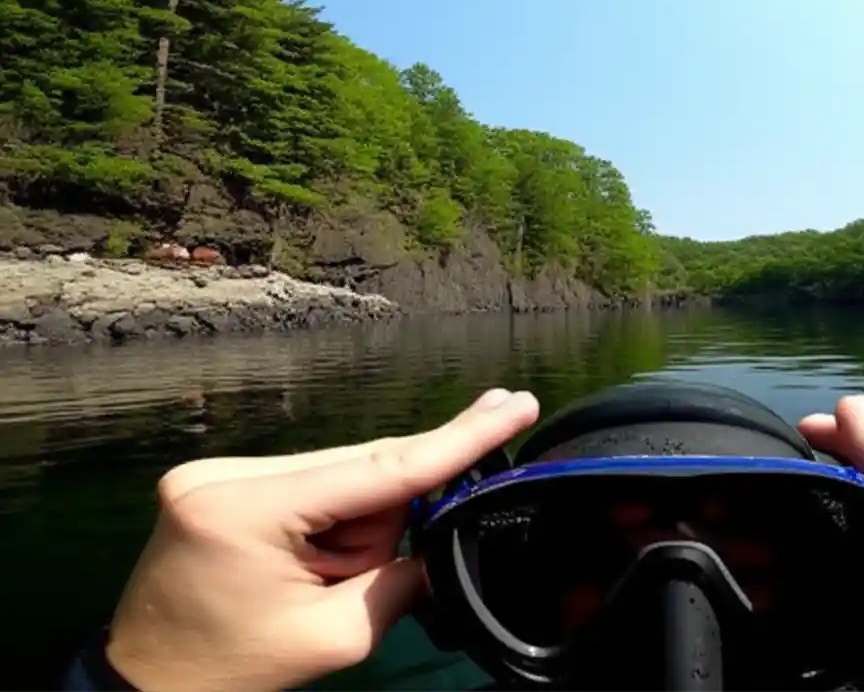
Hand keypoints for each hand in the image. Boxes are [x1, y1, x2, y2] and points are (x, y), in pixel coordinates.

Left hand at [105, 388, 539, 691]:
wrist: (146, 685)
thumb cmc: (237, 671)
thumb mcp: (334, 638)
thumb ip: (401, 582)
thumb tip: (447, 536)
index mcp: (246, 510)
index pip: (378, 470)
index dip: (456, 441)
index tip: (513, 404)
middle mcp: (224, 472)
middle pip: (359, 466)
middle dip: (390, 515)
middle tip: (358, 572)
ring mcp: (213, 471)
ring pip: (339, 474)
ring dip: (356, 524)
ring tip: (318, 582)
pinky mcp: (215, 481)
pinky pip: (310, 483)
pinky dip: (333, 519)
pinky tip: (313, 561)